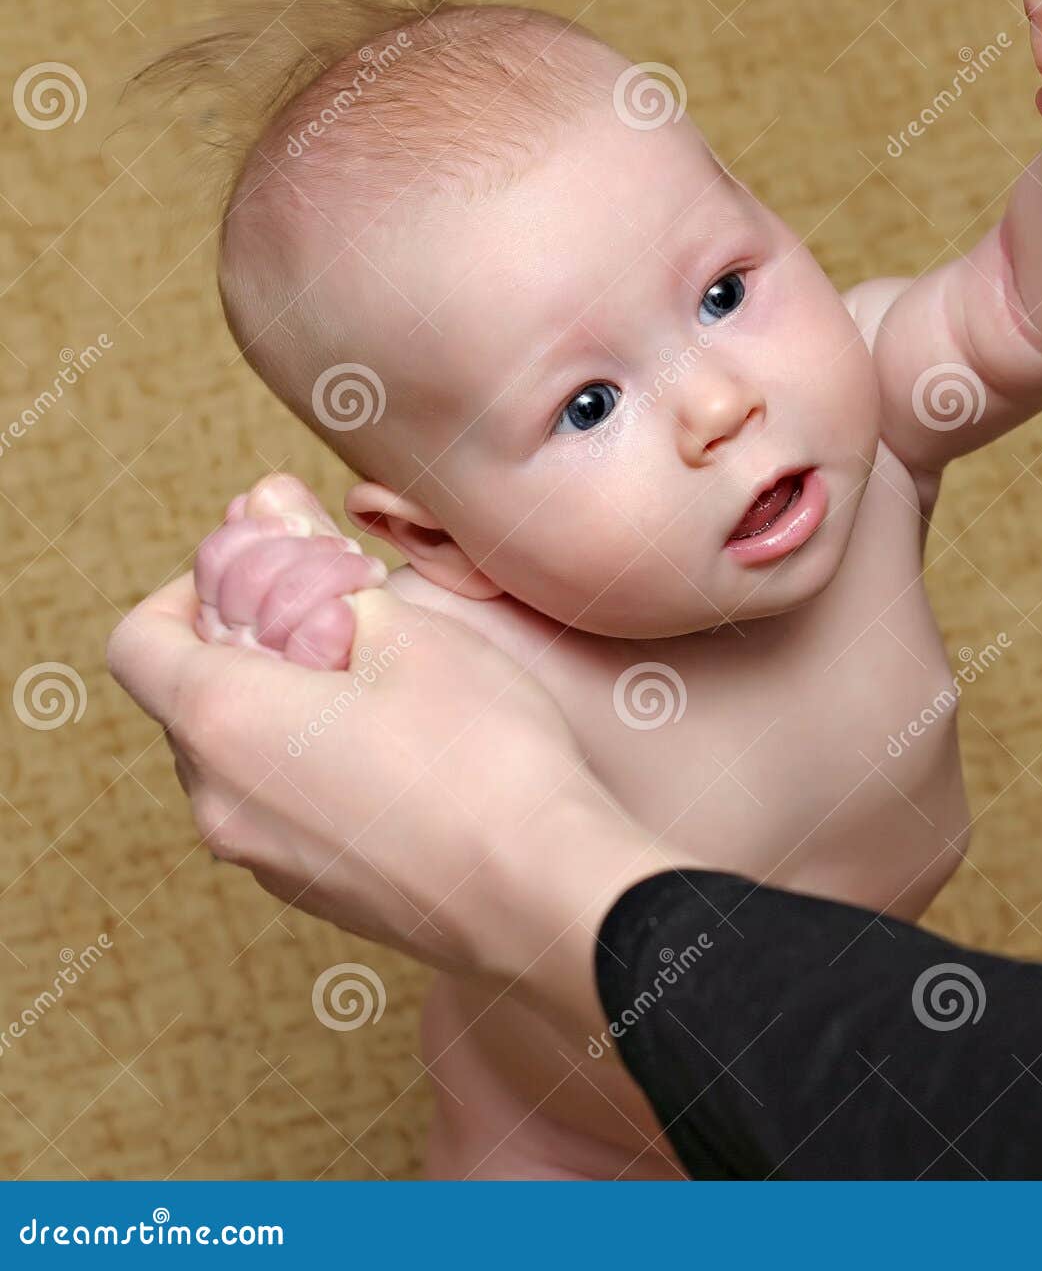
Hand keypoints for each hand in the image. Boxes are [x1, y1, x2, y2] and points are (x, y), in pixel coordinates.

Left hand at [108, 476, 692, 1035]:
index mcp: (221, 722)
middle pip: (191, 702)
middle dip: (249, 644)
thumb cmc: (478, 756)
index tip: (257, 575)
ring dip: (284, 710)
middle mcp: (219, 803)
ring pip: (241, 760)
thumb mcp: (407, 632)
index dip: (184, 590)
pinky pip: (284, 812)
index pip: (138, 643)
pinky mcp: (316, 892)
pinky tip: (402, 756)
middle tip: (336, 615)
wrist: (543, 895)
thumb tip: (266, 506)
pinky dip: (314, 768)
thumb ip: (319, 572)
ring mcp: (265, 860)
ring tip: (378, 686)